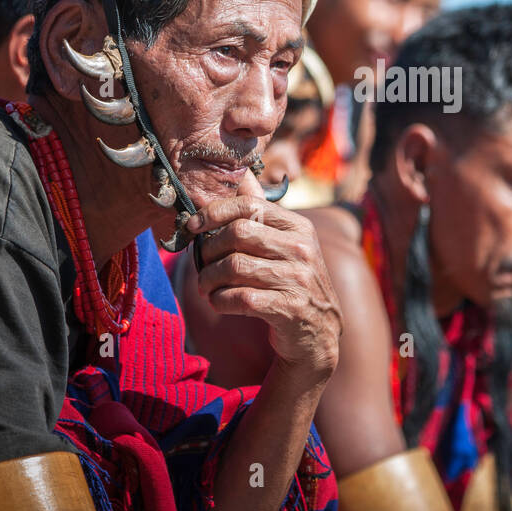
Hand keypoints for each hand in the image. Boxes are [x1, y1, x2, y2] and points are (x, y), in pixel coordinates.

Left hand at [192, 171, 342, 378]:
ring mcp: (299, 279)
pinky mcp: (290, 309)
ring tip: (205, 287)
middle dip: (208, 250)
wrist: (318, 334)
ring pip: (234, 266)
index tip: (193, 225)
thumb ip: (263, 215)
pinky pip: (240, 298)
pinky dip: (220, 301)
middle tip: (201, 265)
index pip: (250, 205)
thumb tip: (242, 176)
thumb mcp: (286, 246)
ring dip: (209, 279)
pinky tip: (219, 302)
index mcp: (299, 227)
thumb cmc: (292, 284)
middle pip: (238, 233)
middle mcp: (302, 249)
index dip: (215, 212)